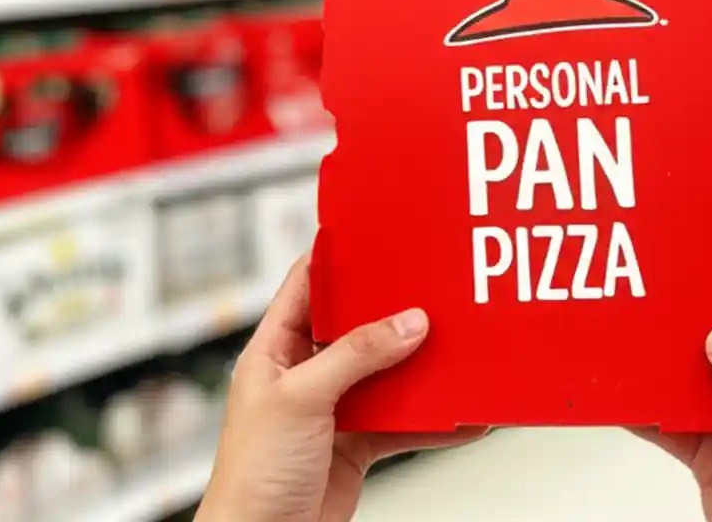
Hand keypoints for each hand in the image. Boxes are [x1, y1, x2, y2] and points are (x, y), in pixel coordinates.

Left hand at [196, 256, 485, 521]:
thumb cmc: (251, 477)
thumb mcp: (301, 400)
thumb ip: (356, 357)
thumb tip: (406, 322)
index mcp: (274, 349)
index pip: (306, 285)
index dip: (338, 257)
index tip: (377, 235)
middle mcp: (304, 373)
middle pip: (357, 327)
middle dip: (395, 310)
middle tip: (434, 288)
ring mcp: (333, 408)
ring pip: (386, 373)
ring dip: (420, 365)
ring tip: (457, 346)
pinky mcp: (356, 442)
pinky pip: (402, 421)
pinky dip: (432, 418)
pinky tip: (460, 413)